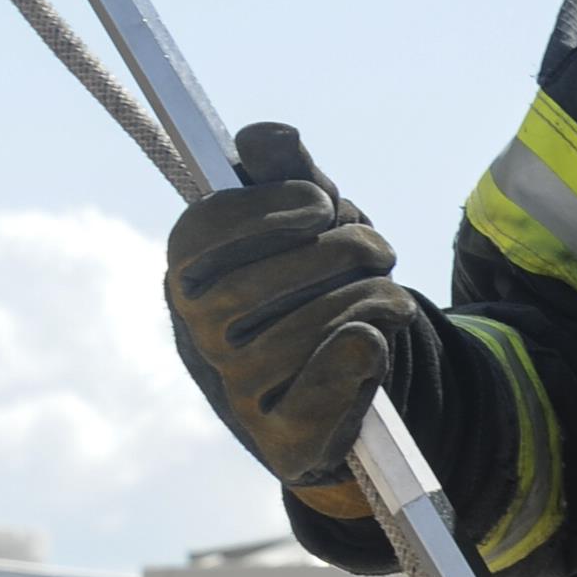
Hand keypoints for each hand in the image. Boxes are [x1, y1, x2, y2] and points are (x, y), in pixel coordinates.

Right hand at [166, 123, 415, 504]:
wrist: (329, 387)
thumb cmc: (307, 287)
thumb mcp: (300, 222)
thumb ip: (286, 174)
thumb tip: (267, 137)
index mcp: (187, 277)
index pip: (206, 229)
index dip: (271, 207)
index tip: (321, 203)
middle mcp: (201, 338)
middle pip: (269, 278)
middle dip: (343, 250)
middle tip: (376, 249)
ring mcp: (239, 393)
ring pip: (315, 325)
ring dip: (373, 296)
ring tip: (389, 294)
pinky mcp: (284, 439)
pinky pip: (332, 379)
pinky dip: (367, 347)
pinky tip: (376, 335)